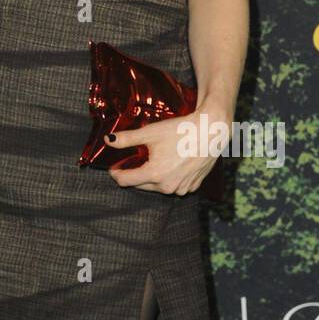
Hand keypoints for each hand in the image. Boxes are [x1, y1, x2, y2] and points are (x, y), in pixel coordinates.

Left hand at [105, 108, 228, 195]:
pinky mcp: (193, 186)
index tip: (113, 167)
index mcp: (155, 174)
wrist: (211, 131)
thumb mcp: (150, 132)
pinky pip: (174, 186)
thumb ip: (126, 139)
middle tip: (133, 161)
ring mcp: (182, 188)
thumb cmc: (180, 130)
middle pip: (141, 185)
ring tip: (154, 161)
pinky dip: (169, 178)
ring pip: (158, 187)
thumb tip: (107, 141)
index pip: (126, 181)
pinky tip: (171, 165)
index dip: (116, 173)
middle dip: (134, 174)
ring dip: (152, 177)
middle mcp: (168, 186)